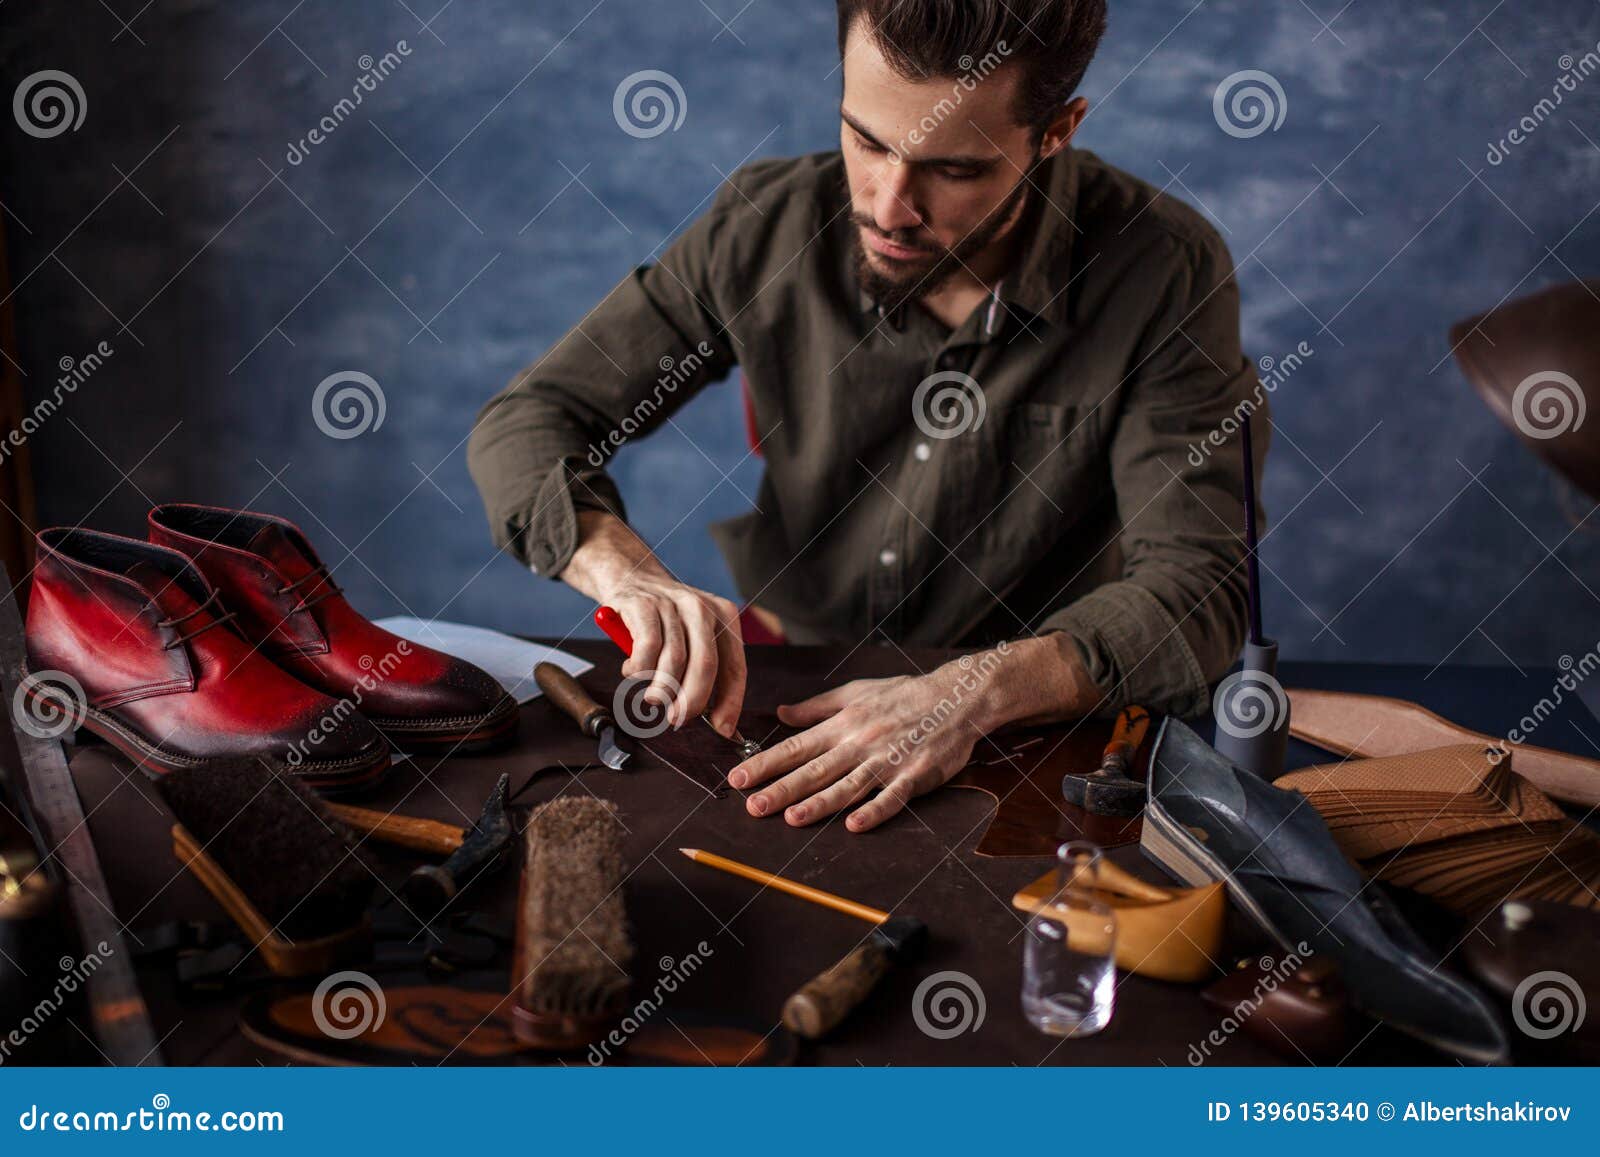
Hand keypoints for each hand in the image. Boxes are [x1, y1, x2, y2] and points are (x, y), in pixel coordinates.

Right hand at [560, 512, 745, 735]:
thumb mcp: (693, 638)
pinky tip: (634, 671)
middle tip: (678, 721)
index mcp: (724, 617)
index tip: (723, 729)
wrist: (631, 576)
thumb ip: (704, 673)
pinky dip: (639, 670)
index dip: (730, 702)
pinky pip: (646, 649)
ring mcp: (673, 604)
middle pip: (706, 665)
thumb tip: (717, 721)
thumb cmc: (665, 620)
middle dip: (692, 701)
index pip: (735, 667)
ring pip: (674, 660)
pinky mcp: (643, 604)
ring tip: (653, 699)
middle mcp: (702, 609)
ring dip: (662, 690)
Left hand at [729, 659, 994, 832]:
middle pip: (815, 770)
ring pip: (848, 785)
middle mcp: (860, 742)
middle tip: (752, 806)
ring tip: (791, 818)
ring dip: (819, 803)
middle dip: (781, 789)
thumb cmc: (905, 695)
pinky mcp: (915, 775)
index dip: (765, 763)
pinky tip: (855, 824)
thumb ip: (817, 707)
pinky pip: (893, 797)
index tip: (738, 779)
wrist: (957, 697)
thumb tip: (781, 713)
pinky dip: (874, 810)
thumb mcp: (857, 692)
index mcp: (843, 724)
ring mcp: (888, 760)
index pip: (796, 747)